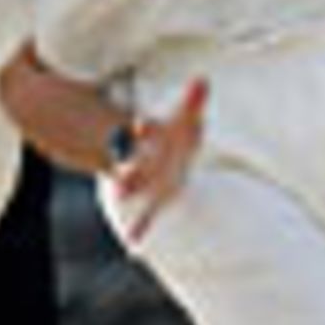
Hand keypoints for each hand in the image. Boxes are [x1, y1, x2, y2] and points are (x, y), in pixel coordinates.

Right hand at [112, 77, 207, 240]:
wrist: (156, 156)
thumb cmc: (176, 136)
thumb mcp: (185, 119)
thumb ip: (194, 101)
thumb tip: (204, 78)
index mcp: (152, 139)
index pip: (147, 132)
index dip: (145, 129)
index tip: (140, 124)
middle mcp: (143, 161)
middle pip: (135, 165)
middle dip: (129, 171)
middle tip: (119, 181)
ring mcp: (144, 181)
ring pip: (134, 188)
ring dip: (127, 192)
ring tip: (120, 200)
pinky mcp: (154, 200)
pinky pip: (147, 215)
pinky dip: (141, 228)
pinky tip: (134, 246)